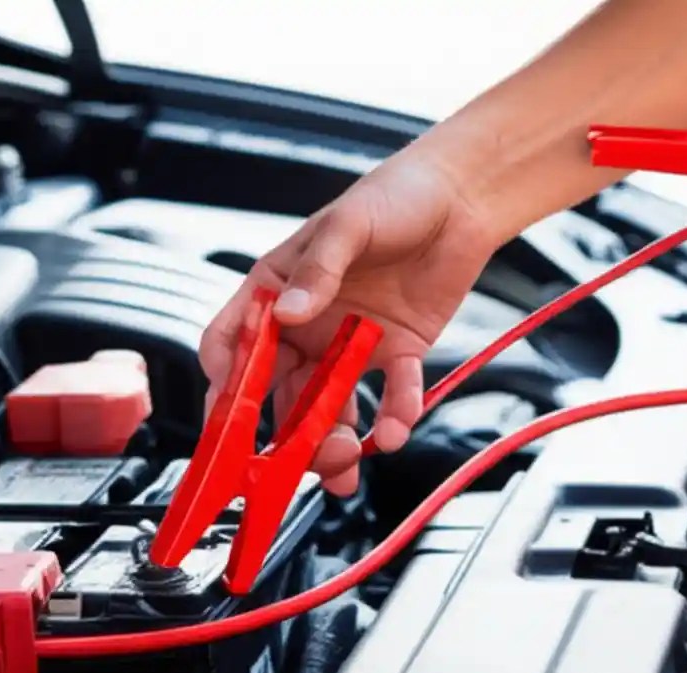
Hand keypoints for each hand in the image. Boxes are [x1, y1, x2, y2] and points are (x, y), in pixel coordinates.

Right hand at [198, 140, 501, 494]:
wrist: (462, 198)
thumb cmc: (394, 195)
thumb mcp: (348, 223)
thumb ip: (318, 268)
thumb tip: (287, 310)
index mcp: (277, 290)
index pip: (233, 344)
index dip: (224, 385)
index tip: (229, 422)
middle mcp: (308, 324)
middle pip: (281, 393)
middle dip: (286, 433)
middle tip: (299, 460)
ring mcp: (350, 343)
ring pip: (330, 408)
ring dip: (334, 442)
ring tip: (346, 462)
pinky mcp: (397, 353)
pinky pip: (391, 394)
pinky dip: (394, 414)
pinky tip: (395, 429)